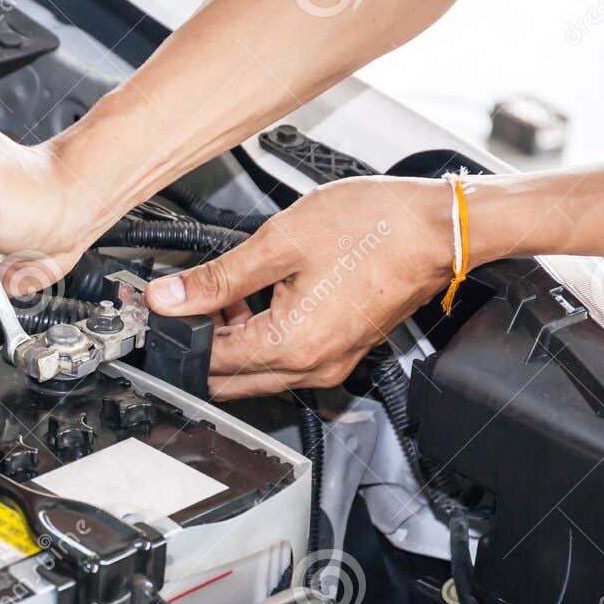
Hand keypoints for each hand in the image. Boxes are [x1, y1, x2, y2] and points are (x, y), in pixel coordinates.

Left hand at [144, 176, 454, 398]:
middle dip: (200, 341)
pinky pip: (284, 359)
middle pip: (226, 376)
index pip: (206, 360)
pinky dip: (262, 336)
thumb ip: (216, 277)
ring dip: (231, 339)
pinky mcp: (340, 353)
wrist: (443, 229)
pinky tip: (260, 297)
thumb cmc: (379, 227)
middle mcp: (310, 368)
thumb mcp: (280, 242)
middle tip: (188, 298)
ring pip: (253, 371)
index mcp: (290, 346)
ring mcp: (328, 365)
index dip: (175, 332)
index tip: (159, 306)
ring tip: (229, 290)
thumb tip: (167, 297)